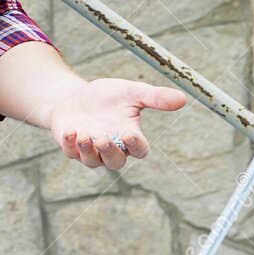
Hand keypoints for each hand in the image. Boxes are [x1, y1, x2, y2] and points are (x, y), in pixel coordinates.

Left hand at [48, 77, 187, 170]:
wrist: (75, 97)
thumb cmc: (106, 97)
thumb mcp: (130, 92)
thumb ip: (154, 97)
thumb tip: (183, 98)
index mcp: (129, 137)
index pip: (138, 150)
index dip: (135, 145)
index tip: (129, 133)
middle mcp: (111, 149)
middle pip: (116, 162)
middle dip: (110, 152)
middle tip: (103, 138)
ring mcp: (90, 151)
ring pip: (93, 161)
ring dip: (89, 150)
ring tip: (85, 135)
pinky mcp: (71, 148)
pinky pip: (71, 152)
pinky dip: (70, 144)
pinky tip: (70, 131)